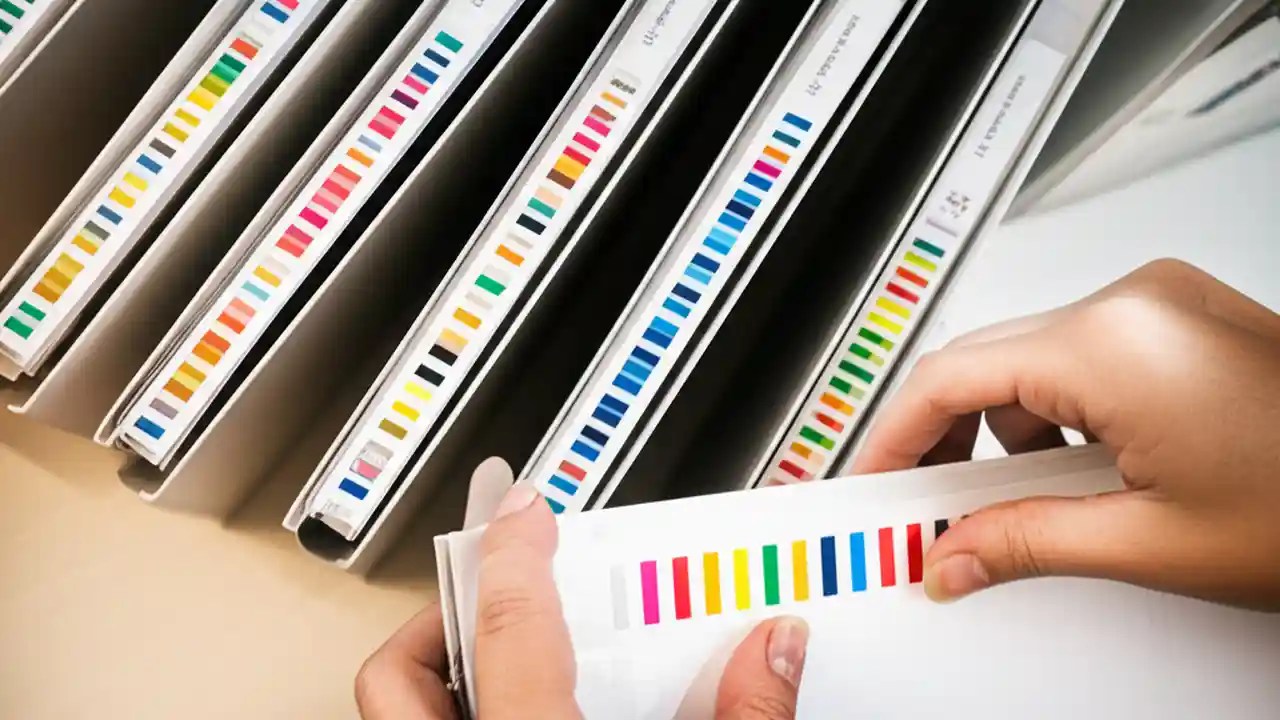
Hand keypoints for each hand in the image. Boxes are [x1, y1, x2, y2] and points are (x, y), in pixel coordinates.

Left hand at [357, 461, 810, 718]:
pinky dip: (462, 711)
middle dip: (442, 613)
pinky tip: (516, 710)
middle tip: (494, 584)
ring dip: (442, 668)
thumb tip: (773, 648)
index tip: (521, 508)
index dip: (513, 553)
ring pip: (396, 712)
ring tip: (499, 648)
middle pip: (398, 673)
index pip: (510, 630)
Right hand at [854, 259, 1279, 609]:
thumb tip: (956, 554)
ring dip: (1004, 427)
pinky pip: (1083, 354)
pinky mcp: (1181, 318)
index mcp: (1111, 342)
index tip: (872, 478)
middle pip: (984, 361)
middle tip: (925, 505)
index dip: (892, 435)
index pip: (948, 377)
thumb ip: (1025, 542)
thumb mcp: (1151, 542)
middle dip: (943, 437)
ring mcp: (1161, 302)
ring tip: (1006, 503)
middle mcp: (1132, 302)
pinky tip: (1068, 472)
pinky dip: (1057, 411)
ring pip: (1033, 358)